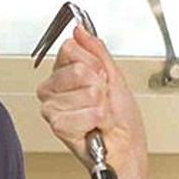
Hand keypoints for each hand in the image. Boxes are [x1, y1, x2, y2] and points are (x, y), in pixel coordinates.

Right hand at [35, 22, 148, 178]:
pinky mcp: (57, 125)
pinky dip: (95, 120)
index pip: (70, 48)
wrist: (126, 149)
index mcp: (66, 71)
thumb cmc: (122, 119)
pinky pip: (80, 113)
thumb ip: (96, 50)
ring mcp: (53, 107)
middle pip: (77, 69)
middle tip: (102, 99)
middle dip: (99, 86)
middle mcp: (54, 88)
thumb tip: (80, 30)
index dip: (94, 63)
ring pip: (82, 92)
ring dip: (99, 106)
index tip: (101, 76)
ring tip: (99, 114)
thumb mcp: (115, 75)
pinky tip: (94, 126)